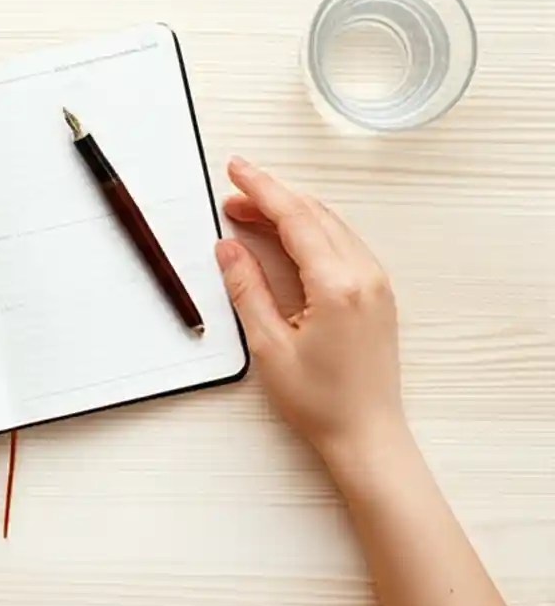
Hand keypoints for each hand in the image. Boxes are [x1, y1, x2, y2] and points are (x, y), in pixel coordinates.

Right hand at [215, 157, 402, 466]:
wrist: (366, 435)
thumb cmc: (321, 401)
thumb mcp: (268, 346)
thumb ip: (246, 289)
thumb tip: (229, 248)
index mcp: (336, 285)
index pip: (295, 218)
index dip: (262, 188)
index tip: (236, 170)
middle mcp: (363, 276)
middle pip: (314, 214)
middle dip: (272, 196)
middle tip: (233, 192)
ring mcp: (375, 283)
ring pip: (330, 225)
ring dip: (291, 211)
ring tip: (251, 211)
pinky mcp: (376, 294)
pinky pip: (343, 243)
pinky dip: (311, 229)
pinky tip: (287, 235)